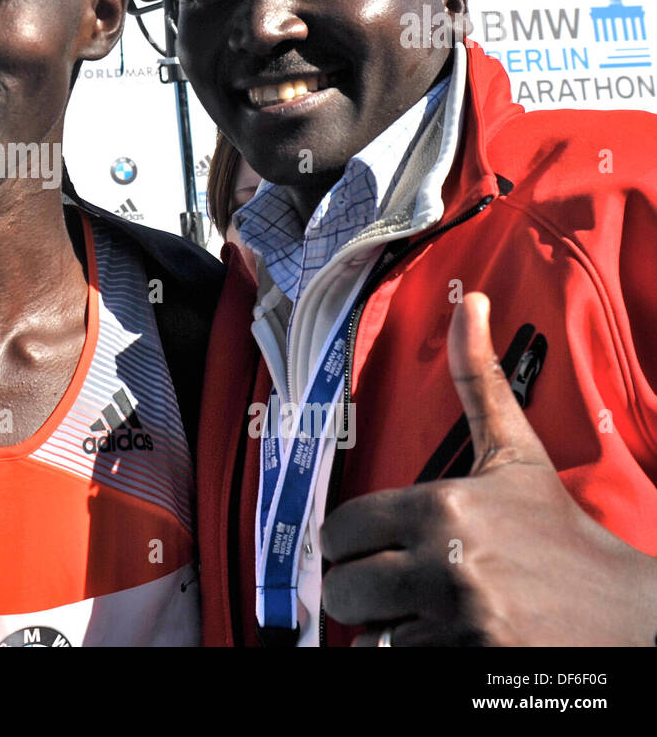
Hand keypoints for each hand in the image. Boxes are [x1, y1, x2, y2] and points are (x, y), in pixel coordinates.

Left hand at [321, 292, 656, 645]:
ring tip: (425, 616)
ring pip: (368, 636)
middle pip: (344, 589)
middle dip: (362, 593)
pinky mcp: (472, 664)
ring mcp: (459, 620)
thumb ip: (479, 379)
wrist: (628, 613)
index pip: (340, 531)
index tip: (373, 550)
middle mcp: (445, 562)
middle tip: (394, 590)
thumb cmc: (558, 533)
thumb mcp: (515, 453)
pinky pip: (398, 667)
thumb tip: (469, 302)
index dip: (350, 545)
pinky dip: (413, 660)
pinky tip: (446, 643)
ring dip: (387, 632)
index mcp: (442, 505)